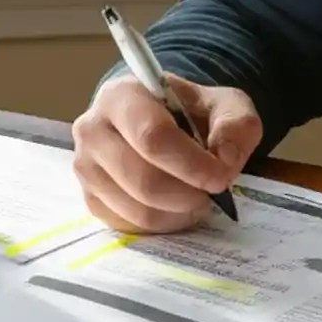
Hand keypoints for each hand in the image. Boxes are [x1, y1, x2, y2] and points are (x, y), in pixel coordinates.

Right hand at [71, 73, 261, 233]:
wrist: (162, 122)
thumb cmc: (190, 112)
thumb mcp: (226, 105)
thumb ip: (236, 126)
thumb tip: (225, 160)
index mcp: (122, 95)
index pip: (152, 136)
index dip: (191, 164)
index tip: (221, 178)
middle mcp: (93, 129)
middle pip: (143, 179)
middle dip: (188, 195)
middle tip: (212, 193)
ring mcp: (86, 167)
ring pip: (138, 209)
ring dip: (179, 212)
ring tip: (197, 197)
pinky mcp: (91, 199)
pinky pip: (131, 227)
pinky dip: (163, 223)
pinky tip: (177, 206)